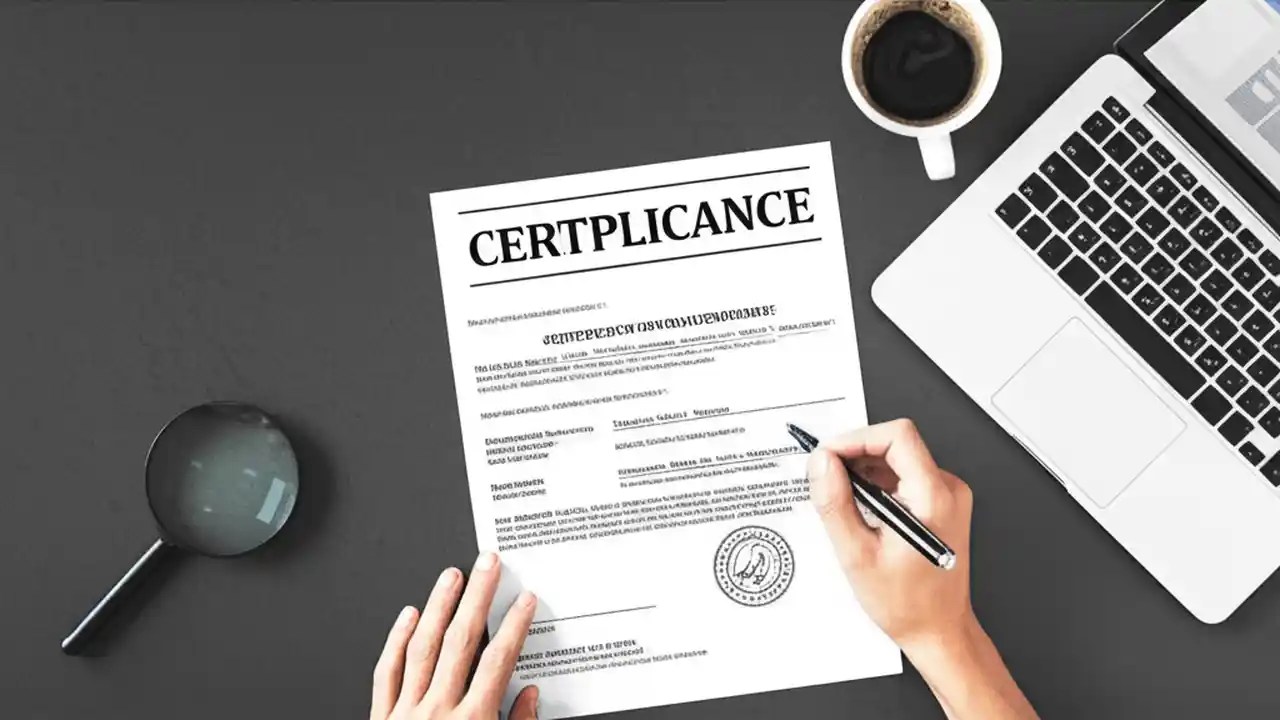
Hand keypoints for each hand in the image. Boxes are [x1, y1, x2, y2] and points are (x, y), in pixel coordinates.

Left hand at [371, 552, 538, 719]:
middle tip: (487, 565)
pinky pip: (387, 672)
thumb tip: (530, 697)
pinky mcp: (382, 717)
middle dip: (477, 597)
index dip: (514, 627)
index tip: (524, 601)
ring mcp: (407, 713)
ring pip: (423, 647)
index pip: (498, 662)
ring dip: (439, 606)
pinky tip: (408, 615)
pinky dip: (397, 640)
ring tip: (451, 577)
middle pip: (461, 641)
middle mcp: (438, 712)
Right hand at [807, 419, 972, 649]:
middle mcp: (948, 491)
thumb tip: (821, 464)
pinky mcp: (942, 503)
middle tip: (826, 477)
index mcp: (934, 499)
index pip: (897, 436)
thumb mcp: (858, 556)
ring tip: (843, 500)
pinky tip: (862, 509)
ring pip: (898, 458)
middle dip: (855, 455)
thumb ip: (836, 504)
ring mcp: (948, 496)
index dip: (856, 439)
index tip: (828, 455)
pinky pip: (905, 475)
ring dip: (864, 471)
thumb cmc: (908, 604)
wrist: (939, 630)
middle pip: (896, 444)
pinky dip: (877, 483)